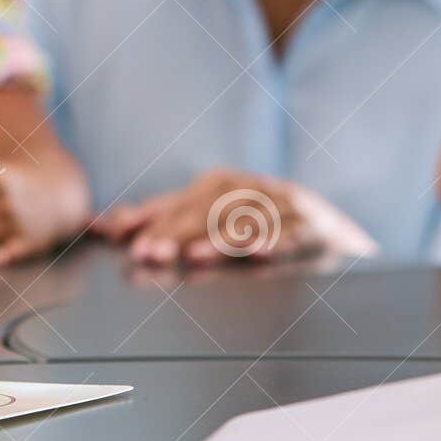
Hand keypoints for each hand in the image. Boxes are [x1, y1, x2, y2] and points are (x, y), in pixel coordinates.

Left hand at [91, 169, 377, 266]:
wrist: (330, 229)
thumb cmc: (255, 223)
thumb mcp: (208, 217)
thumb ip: (162, 219)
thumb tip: (111, 224)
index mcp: (222, 184)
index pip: (182, 201)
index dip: (153, 219)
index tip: (127, 242)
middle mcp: (252, 188)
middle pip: (211, 207)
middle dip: (179, 231)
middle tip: (153, 254)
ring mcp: (285, 207)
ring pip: (250, 219)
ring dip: (223, 238)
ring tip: (195, 256)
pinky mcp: (317, 228)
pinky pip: (297, 234)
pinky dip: (278, 240)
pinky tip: (260, 253)